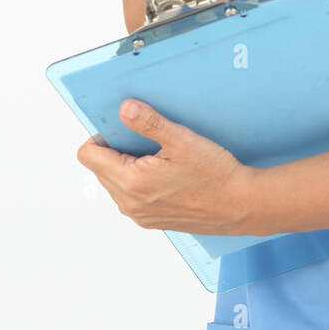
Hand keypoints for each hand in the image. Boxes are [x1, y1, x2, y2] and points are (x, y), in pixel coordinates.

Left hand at [76, 99, 267, 235]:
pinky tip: (168, 175)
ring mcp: (140, 215)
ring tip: (160, 158)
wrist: (240, 205)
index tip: (122, 128)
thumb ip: (149, 123)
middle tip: (148, 141)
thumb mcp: (183, 141)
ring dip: (128, 167)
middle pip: (100, 169)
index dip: (100, 136)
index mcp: (131, 183)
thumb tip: (124, 108)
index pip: (88, 155)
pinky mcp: (151, 221)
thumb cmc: (216, 175)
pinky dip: (140, 182)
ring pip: (115, 183)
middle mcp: (129, 204)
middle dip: (116, 151)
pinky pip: (131, 196)